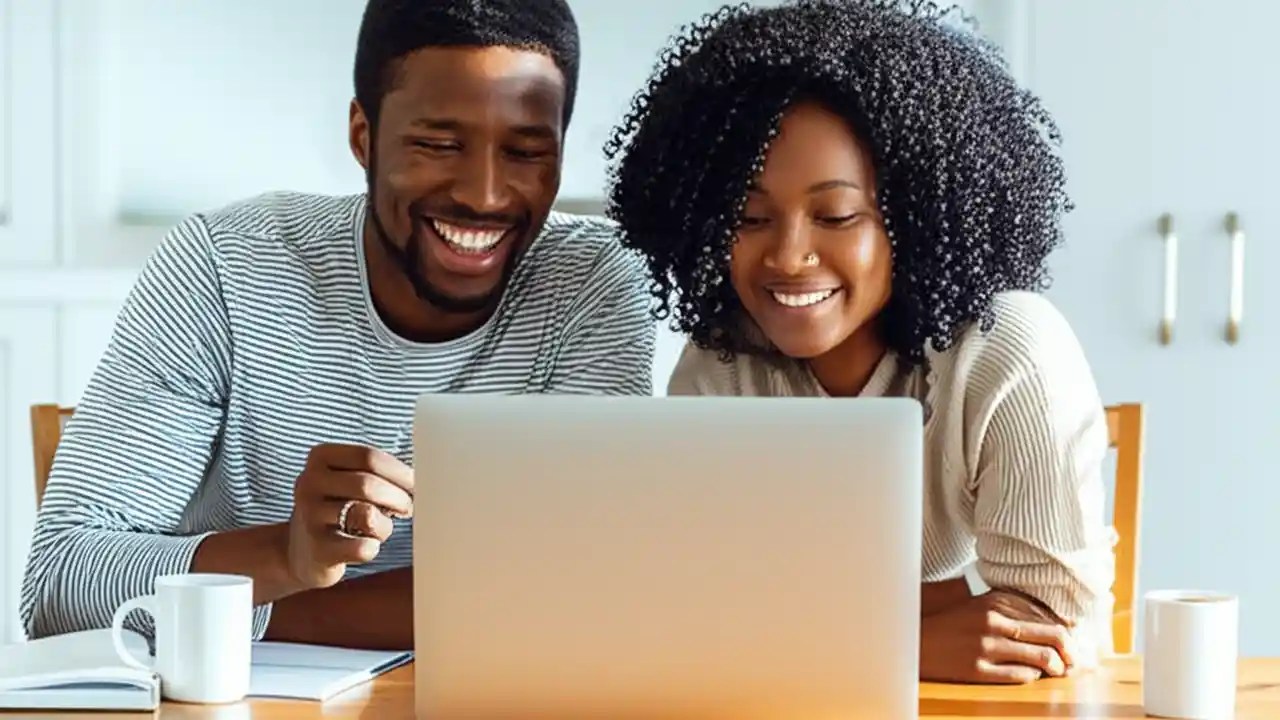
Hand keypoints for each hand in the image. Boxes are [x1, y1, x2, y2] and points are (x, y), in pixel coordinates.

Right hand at [286, 444, 413, 589]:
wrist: (303, 551)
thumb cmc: (340, 508)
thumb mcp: (351, 481)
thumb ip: (380, 474)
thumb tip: (423, 476)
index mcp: (320, 457)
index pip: (369, 456)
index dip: (400, 472)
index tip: (416, 485)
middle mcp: (309, 483)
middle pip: (368, 484)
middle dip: (398, 498)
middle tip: (407, 509)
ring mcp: (309, 517)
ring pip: (367, 515)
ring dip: (385, 525)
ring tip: (381, 528)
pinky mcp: (318, 550)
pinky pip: (362, 548)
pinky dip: (373, 547)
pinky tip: (367, 545)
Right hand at [920, 590, 1075, 683]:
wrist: (914, 642)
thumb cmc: (948, 625)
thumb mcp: (977, 607)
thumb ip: (1009, 610)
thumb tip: (1052, 622)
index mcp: (993, 602)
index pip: (1045, 615)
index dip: (1065, 630)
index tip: (1072, 639)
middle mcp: (992, 622)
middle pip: (1051, 635)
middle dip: (1069, 650)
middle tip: (1073, 659)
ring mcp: (985, 647)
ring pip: (1041, 658)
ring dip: (1056, 667)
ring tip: (1057, 670)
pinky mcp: (977, 670)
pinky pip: (1019, 675)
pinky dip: (1032, 676)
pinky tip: (1032, 675)